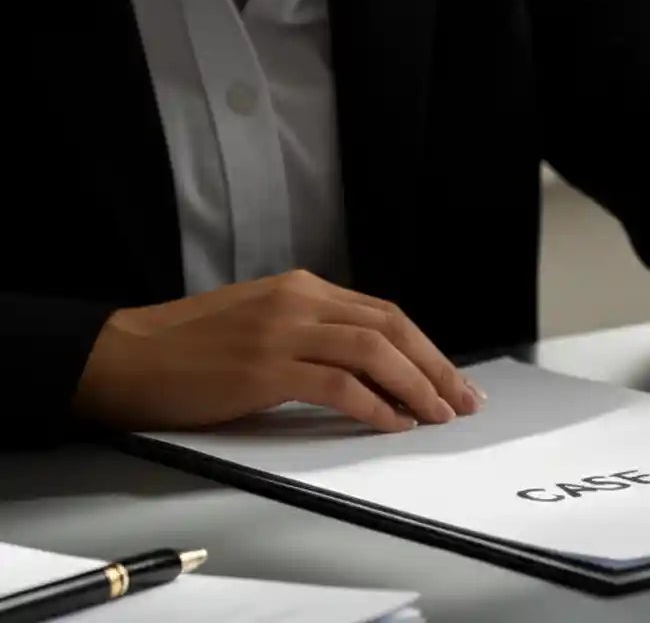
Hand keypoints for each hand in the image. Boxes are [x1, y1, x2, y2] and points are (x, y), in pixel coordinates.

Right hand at [74, 270, 482, 432]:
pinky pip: (338, 384)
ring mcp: (282, 331)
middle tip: (464, 401)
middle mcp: (299, 301)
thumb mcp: (264, 323)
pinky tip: (392, 423)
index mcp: (303, 288)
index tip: (453, 380)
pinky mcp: (264, 367)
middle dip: (436, 367)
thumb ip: (315, 334)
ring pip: (373, 351)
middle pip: (391, 328)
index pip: (385, 314)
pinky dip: (374, 405)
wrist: (124, 357)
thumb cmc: (192, 349)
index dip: (427, 349)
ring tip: (438, 415)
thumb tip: (374, 368)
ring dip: (415, 386)